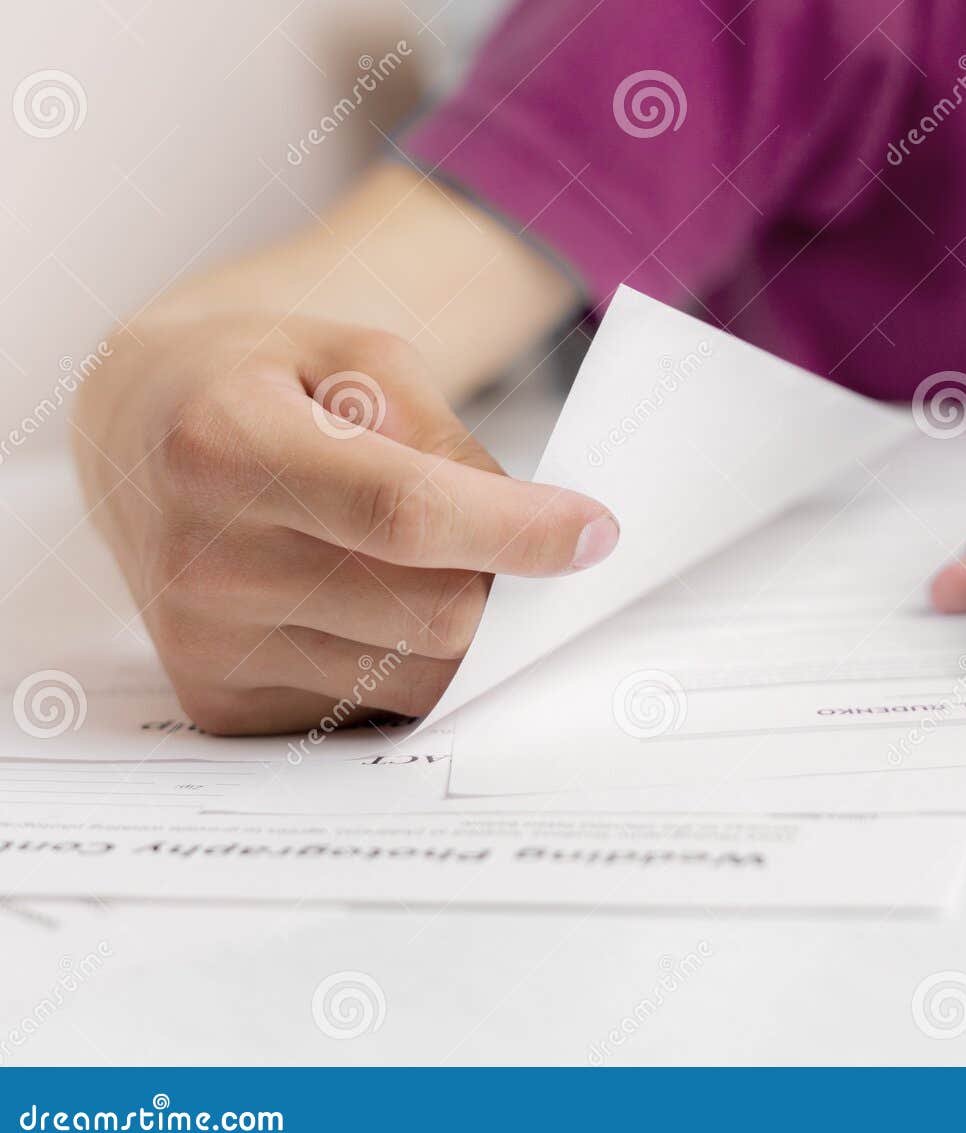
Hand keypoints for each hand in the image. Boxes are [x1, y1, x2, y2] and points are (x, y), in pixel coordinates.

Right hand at [74, 315, 617, 734]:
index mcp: (226, 445)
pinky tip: (360, 600)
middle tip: (487, 533)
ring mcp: (206, 644)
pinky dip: (402, 661)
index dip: (516, 532)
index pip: (406, 515)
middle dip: (494, 579)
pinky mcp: (219, 702)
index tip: (595, 533)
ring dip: (456, 626)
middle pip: (433, 613)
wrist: (139, 437)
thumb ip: (447, 438)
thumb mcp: (360, 358)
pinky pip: (373, 710)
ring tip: (408, 560)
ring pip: (418, 676)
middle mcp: (204, 559)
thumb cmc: (264, 382)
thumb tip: (541, 538)